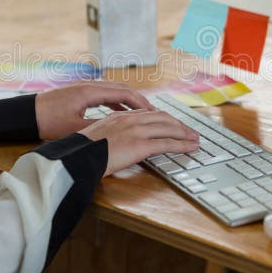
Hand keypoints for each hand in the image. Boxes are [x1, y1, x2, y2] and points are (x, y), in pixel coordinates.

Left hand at [34, 82, 154, 140]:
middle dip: (139, 101)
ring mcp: (84, 88)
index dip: (141, 103)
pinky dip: (116, 102)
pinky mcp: (79, 93)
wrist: (25, 114)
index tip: (154, 112)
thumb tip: (119, 133)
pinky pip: (104, 95)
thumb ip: (98, 129)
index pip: (123, 92)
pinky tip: (122, 113)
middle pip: (121, 89)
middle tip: (154, 113)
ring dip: (128, 101)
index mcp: (89, 91)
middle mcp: (89, 85)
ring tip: (142, 114)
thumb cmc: (47, 122)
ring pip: (113, 91)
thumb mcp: (75, 129)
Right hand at [79, 110, 199, 176]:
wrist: (76, 158)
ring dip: (185, 133)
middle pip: (162, 117)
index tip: (173, 124)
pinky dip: (182, 145)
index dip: (164, 119)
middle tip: (190, 131)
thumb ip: (111, 134)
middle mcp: (129, 119)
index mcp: (118, 116)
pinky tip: (191, 147)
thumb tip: (118, 142)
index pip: (148, 113)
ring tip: (195, 139)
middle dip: (179, 124)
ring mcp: (136, 131)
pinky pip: (167, 143)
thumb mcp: (97, 136)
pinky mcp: (140, 145)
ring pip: (168, 128)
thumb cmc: (81, 152)